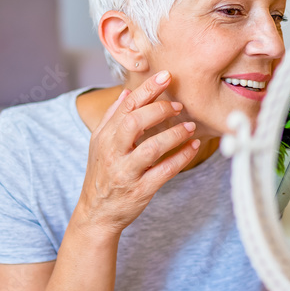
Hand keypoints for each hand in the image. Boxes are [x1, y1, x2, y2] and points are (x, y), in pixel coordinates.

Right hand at [76, 70, 200, 235]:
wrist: (97, 213)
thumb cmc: (102, 175)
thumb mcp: (99, 144)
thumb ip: (112, 118)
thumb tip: (127, 93)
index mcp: (104, 138)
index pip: (125, 107)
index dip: (146, 89)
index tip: (165, 76)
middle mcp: (113, 153)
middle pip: (134, 123)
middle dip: (159, 110)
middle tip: (178, 106)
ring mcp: (126, 173)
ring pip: (152, 148)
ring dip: (174, 134)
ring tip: (190, 126)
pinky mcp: (141, 190)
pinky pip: (164, 171)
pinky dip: (181, 157)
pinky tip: (192, 147)